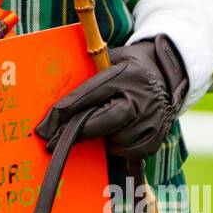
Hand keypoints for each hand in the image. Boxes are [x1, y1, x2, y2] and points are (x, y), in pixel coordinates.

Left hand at [35, 35, 188, 159]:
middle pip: (101, 122)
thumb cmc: (129, 68)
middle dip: (75, 133)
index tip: (44, 128)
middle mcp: (142, 98)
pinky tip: (118, 134)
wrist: (168, 72)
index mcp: (126, 74)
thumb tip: (55, 107)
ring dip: (99, 138)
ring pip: (112, 140)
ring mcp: (152, 119)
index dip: (64, 112)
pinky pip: (127, 152)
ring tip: (102, 126)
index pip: (88, 95)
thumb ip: (88, 77)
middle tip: (52, 142)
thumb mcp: (110, 60)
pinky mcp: (156, 137)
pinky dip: (117, 147)